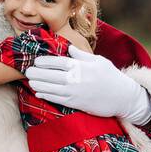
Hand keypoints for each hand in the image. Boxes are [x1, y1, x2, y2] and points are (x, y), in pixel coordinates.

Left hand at [25, 47, 150, 124]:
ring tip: (30, 81)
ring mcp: (75, 92)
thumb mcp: (98, 61)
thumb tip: (68, 48)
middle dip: (38, 73)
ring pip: (51, 88)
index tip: (36, 60)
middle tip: (28, 70)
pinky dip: (47, 96)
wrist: (123, 97)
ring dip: (39, 85)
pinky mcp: (76, 103)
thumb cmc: (111, 76)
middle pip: (51, 75)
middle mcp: (76, 79)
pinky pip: (57, 99)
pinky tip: (39, 93)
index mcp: (81, 66)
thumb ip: (82, 55)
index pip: (58, 62)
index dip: (45, 61)